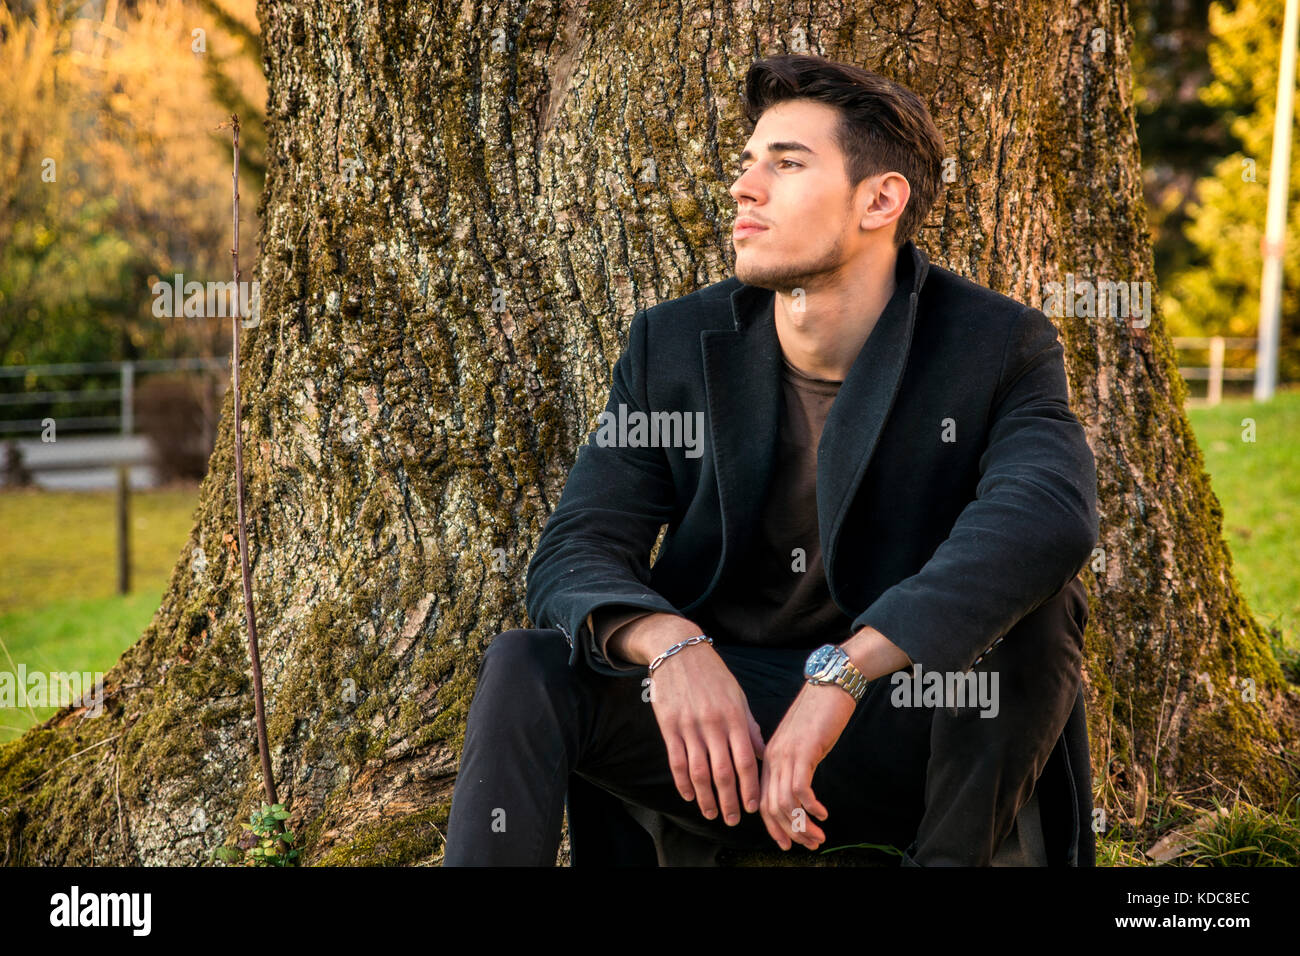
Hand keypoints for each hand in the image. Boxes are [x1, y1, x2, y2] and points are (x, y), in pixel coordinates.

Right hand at [613, 615, 766, 825]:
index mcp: (734, 717)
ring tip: (711, 814)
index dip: (750, 787)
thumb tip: (762, 755)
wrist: (679, 651)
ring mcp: (689, 726)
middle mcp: (713, 724)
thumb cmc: (713, 675)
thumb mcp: (737, 697)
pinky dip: (683, 782)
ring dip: (706, 798)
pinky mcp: (669, 726)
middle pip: (723, 772)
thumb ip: (749, 727)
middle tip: (734, 820)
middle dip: (730, 801)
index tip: (754, 807)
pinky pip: (676, 761)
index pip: (746, 761)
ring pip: (699, 772)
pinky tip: (690, 796)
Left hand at [759, 681, 856, 850]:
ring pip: (785, 802)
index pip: (762, 800)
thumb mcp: (801, 743)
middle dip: (790, 832)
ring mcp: (786, 754)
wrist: (829, 686)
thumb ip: (794, 763)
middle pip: (771, 806)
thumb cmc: (818, 714)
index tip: (788, 843)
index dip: (774, 826)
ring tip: (818, 836)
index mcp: (769, 757)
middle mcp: (773, 758)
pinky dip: (810, 807)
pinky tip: (823, 814)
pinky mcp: (803, 751)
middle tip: (809, 845)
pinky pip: (800, 788)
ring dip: (802, 825)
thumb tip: (797, 790)